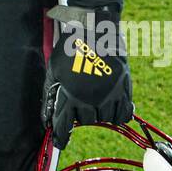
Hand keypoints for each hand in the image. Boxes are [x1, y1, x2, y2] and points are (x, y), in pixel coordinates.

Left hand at [42, 5, 133, 148]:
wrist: (94, 28)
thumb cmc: (70, 46)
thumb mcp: (54, 69)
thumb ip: (51, 93)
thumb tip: (47, 117)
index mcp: (70, 94)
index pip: (64, 125)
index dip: (61, 137)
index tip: (60, 142)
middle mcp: (90, 98)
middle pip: (87, 121)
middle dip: (81, 116)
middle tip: (80, 105)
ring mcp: (109, 94)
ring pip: (105, 119)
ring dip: (99, 115)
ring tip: (94, 101)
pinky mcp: (124, 88)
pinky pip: (124, 113)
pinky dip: (118, 115)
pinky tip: (112, 109)